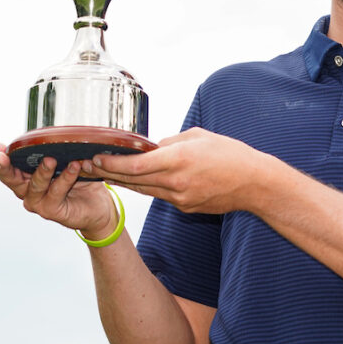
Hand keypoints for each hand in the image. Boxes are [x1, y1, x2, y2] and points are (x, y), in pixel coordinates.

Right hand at [0, 144, 118, 239]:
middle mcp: (29, 192)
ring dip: (42, 171)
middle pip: (12, 180)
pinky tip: (74, 167)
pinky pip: (57, 192)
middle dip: (7, 167)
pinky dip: (65, 178)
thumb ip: (54, 152)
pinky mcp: (52, 211)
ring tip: (50, 159)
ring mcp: (39, 204)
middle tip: (4, 155)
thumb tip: (52, 134)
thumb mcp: (65, 163)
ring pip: (35, 186)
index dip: (2, 159)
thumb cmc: (79, 183)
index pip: (10, 169)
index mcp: (27, 179)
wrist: (97, 206)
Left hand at [83, 128, 277, 214]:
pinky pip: (160, 195)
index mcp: (179, 160)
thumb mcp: (199, 136)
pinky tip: (136, 180)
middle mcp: (176, 182)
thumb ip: (170, 142)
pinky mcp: (186, 207)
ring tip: (103, 173)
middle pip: (134, 180)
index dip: (111, 163)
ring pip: (144, 190)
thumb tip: (152, 148)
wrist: (255, 184)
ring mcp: (180, 198)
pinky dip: (147, 187)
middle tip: (87, 166)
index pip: (135, 165)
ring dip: (123, 182)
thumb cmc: (231, 154)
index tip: (95, 158)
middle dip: (108, 172)